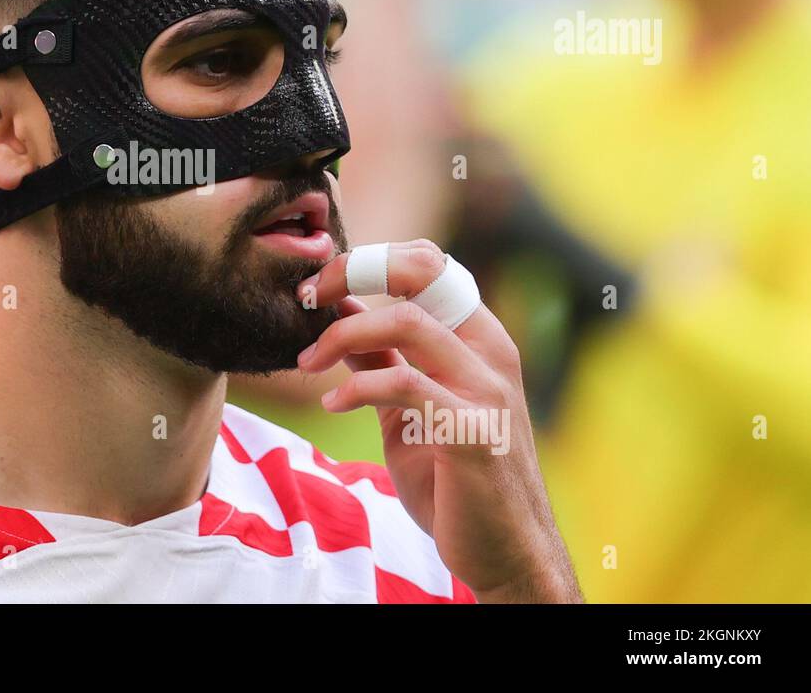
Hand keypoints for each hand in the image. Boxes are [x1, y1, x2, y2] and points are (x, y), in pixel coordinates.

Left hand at [296, 239, 582, 602]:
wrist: (505, 551)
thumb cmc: (455, 477)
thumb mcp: (409, 407)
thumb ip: (381, 358)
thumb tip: (337, 307)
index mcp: (478, 338)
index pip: (427, 262)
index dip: (366, 260)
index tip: (316, 286)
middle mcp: (489, 352)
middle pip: (420, 271)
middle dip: (351, 271)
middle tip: (305, 298)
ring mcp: (486, 390)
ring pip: (406, 321)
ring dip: (342, 333)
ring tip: (308, 362)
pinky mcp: (473, 433)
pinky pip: (405, 385)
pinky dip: (357, 388)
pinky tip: (333, 404)